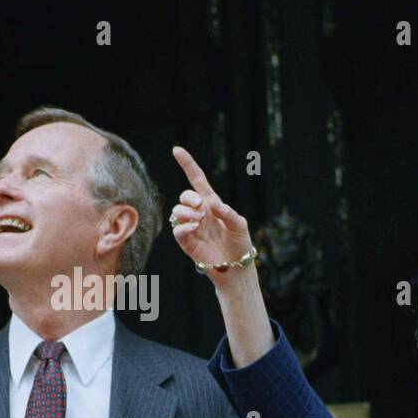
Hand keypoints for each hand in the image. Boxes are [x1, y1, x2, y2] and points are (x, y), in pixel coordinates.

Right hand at [169, 146, 254, 282]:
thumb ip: (228, 213)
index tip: (177, 150)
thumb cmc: (240, 244)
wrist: (236, 267)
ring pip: (177, 211)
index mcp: (212, 204)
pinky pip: (177, 230)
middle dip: (189, 198)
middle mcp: (200, 213)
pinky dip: (183, 227)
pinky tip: (194, 229)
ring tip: (199, 222)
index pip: (197, 180)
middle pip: (185, 196)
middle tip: (201, 207)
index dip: (187, 164)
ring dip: (187, 213)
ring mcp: (192, 227)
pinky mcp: (187, 242)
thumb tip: (212, 206)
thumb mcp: (240, 224)